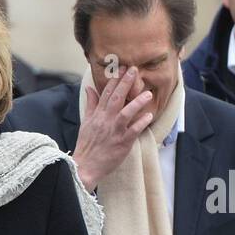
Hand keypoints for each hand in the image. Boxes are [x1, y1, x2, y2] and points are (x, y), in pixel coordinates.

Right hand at [73, 66, 154, 188]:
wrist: (85, 166)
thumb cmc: (86, 145)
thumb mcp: (85, 122)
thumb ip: (90, 104)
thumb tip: (89, 88)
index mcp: (97, 115)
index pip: (105, 94)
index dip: (114, 80)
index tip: (122, 68)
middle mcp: (105, 121)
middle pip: (116, 98)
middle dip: (125, 83)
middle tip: (133, 70)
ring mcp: (114, 132)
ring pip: (126, 113)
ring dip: (137, 102)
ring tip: (147, 93)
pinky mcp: (122, 143)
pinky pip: (133, 131)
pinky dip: (141, 123)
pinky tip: (149, 115)